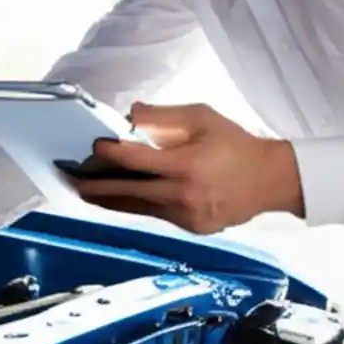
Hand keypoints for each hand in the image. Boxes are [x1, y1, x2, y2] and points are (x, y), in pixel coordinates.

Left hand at [72, 102, 303, 233]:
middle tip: (73, 182)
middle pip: (130, 193)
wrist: (270, 180)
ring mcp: (188, 216)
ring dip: (113, 200)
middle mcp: (183, 195)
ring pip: (141, 208)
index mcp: (186, 165)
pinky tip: (124, 198)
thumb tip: (130, 115)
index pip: (136, 161)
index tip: (93, 148)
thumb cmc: (235, 144)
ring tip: (88, 193)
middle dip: (98, 188)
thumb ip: (164, 116)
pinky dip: (141, 205)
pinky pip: (158, 215)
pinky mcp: (192, 228)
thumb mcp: (202, 117)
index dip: (110, 155)